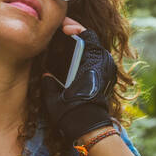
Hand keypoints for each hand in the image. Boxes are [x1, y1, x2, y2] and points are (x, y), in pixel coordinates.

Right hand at [40, 19, 116, 142]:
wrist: (91, 129)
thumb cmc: (73, 112)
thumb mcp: (54, 94)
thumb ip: (49, 80)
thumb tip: (46, 74)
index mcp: (91, 61)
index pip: (86, 34)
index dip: (74, 26)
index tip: (63, 26)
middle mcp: (103, 63)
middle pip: (92, 40)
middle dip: (78, 35)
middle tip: (63, 32)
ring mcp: (108, 70)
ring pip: (96, 50)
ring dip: (83, 46)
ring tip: (68, 44)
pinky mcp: (108, 78)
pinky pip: (98, 61)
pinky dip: (88, 57)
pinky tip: (75, 61)